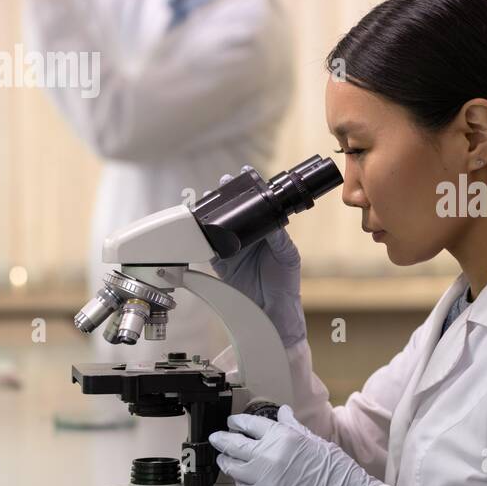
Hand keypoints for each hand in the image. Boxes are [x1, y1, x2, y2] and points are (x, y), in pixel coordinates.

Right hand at [206, 172, 306, 346]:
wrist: (274, 311)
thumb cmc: (285, 283)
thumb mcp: (287, 256)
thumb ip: (279, 239)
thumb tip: (272, 224)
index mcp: (266, 231)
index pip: (256, 206)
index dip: (248, 191)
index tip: (243, 175)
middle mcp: (248, 237)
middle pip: (233, 212)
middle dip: (225, 196)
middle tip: (221, 184)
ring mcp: (233, 250)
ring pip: (218, 227)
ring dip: (211, 214)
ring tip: (206, 200)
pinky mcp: (221, 264)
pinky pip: (209, 249)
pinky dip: (202, 239)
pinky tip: (199, 228)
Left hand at [209, 407, 378, 485]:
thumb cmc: (334, 470)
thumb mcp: (314, 440)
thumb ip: (292, 426)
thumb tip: (282, 412)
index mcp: (282, 437)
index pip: (250, 424)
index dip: (237, 422)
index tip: (232, 422)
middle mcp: (268, 455)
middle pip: (234, 444)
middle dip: (222, 439)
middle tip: (216, 438)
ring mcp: (263, 478)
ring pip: (232, 467)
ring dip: (225, 461)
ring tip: (223, 459)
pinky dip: (239, 480)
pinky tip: (239, 477)